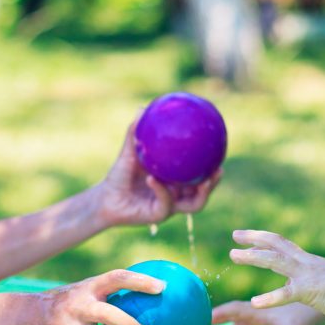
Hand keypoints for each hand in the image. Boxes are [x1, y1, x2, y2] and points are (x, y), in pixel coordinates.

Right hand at [29, 268, 165, 324]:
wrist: (26, 319)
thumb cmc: (67, 303)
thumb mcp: (83, 291)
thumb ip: (107, 294)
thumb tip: (147, 300)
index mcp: (87, 287)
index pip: (116, 278)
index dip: (139, 281)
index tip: (162, 287)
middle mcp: (78, 307)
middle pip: (107, 316)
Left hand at [94, 120, 221, 227]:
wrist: (105, 198)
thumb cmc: (119, 176)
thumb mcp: (129, 152)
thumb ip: (136, 133)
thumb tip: (141, 108)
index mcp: (175, 182)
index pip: (199, 176)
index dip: (211, 167)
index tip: (219, 153)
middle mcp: (176, 196)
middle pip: (204, 193)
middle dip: (214, 183)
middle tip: (219, 169)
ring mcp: (169, 207)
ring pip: (194, 204)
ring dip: (202, 193)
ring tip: (203, 181)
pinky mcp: (158, 216)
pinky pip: (166, 202)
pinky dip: (162, 190)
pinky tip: (153, 178)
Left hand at [228, 229, 324, 324]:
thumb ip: (321, 283)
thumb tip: (320, 286)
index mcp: (310, 262)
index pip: (282, 244)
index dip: (263, 239)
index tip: (246, 236)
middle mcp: (306, 264)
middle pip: (275, 244)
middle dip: (253, 239)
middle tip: (234, 236)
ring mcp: (308, 275)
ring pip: (274, 260)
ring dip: (253, 257)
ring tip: (233, 255)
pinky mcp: (311, 292)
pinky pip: (286, 294)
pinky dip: (270, 298)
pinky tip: (255, 303)